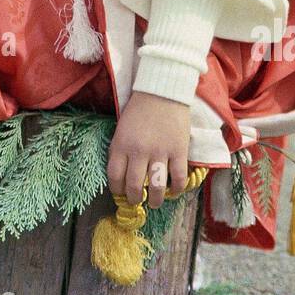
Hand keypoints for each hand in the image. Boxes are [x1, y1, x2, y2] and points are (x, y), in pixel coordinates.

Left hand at [107, 92, 190, 207]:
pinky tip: (174, 191)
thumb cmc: (139, 110)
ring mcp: (160, 152)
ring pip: (156, 187)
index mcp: (121, 145)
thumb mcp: (121, 129)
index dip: (117, 191)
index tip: (121, 194)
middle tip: (138, 202)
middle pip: (134, 186)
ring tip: (155, 202)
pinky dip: (176, 189)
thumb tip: (120, 176)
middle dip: (134, 199)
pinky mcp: (179, 151)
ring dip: (155, 200)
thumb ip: (119, 150)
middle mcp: (139, 151)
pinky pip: (178, 178)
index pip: (115, 177)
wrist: (162, 92)